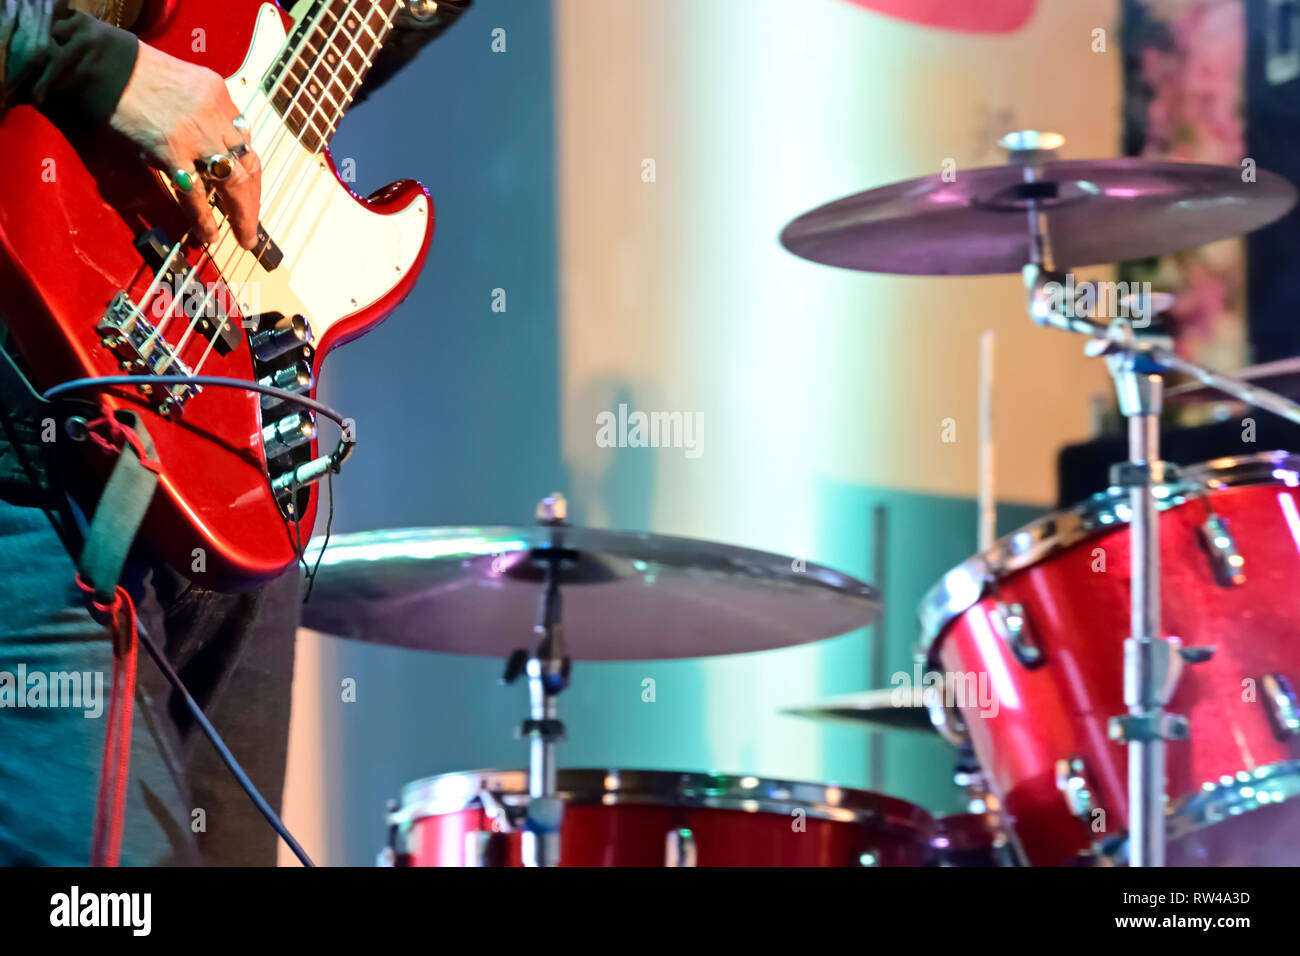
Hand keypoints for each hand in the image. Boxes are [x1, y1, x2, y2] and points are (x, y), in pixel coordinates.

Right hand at [108, 42, 261, 249]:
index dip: (248, 168)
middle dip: (252, 199)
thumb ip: (202, 110)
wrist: (100, 64)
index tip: (249, 187)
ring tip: (243, 236)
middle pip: (247, 165)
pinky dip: (204, 218)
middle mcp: (215, 115)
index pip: (244, 139)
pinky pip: (195, 194)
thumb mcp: (183, 82)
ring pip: (232, 183)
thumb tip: (209, 141)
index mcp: (218, 94)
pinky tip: (208, 233)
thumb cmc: (132, 70)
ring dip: (241, 215)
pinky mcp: (171, 152)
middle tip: (252, 223)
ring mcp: (196, 135)